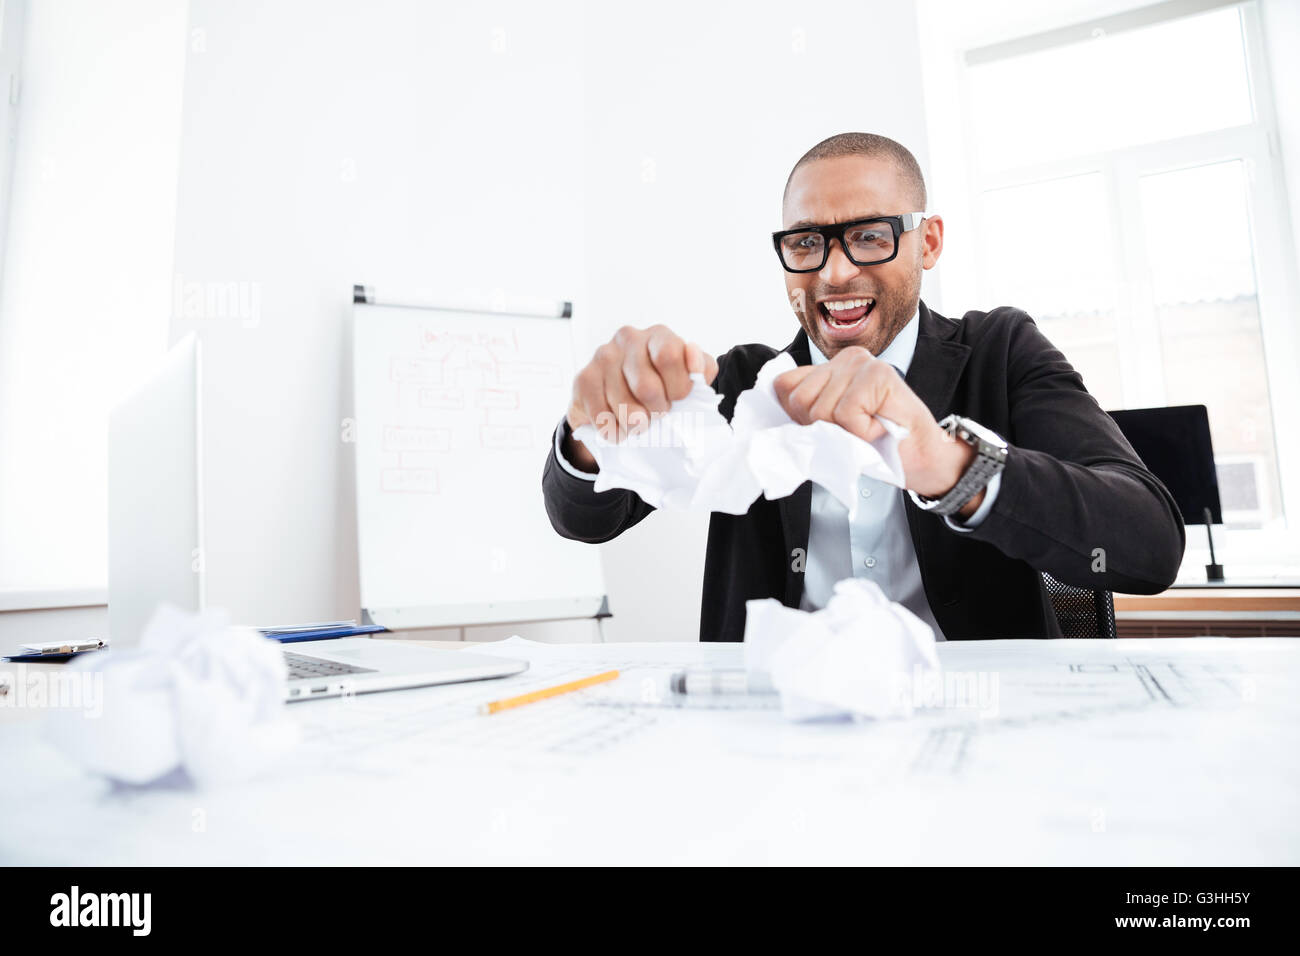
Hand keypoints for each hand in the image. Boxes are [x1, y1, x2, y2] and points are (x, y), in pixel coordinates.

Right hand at [564, 325, 717, 470]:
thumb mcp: (688, 376)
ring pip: (624, 407)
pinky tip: (619, 427)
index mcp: (658, 335)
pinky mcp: (583, 378)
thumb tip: (697, 368)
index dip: (677, 388)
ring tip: (639, 425)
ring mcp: (602, 356)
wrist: (618, 396)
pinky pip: (601, 417)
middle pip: (646, 387)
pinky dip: (614, 431)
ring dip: (636, 426)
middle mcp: (628, 338)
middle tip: (658, 416)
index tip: (679, 400)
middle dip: (657, 412)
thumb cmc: (661, 385)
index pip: (668, 356)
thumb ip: (701, 370)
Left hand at [772, 347, 981, 515]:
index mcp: (827, 367)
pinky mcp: (878, 374)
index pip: (783, 388)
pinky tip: (880, 427)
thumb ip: (804, 413)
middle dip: (822, 429)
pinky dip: (862, 433)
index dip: (800, 419)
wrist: (921, 458)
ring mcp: (862, 363)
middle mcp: (844, 358)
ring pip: (821, 410)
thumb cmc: (877, 445)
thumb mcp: (829, 428)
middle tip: (854, 431)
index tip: (832, 428)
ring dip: (845, 433)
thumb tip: (769, 415)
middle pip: (799, 402)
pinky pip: (846, 414)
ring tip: (869, 428)